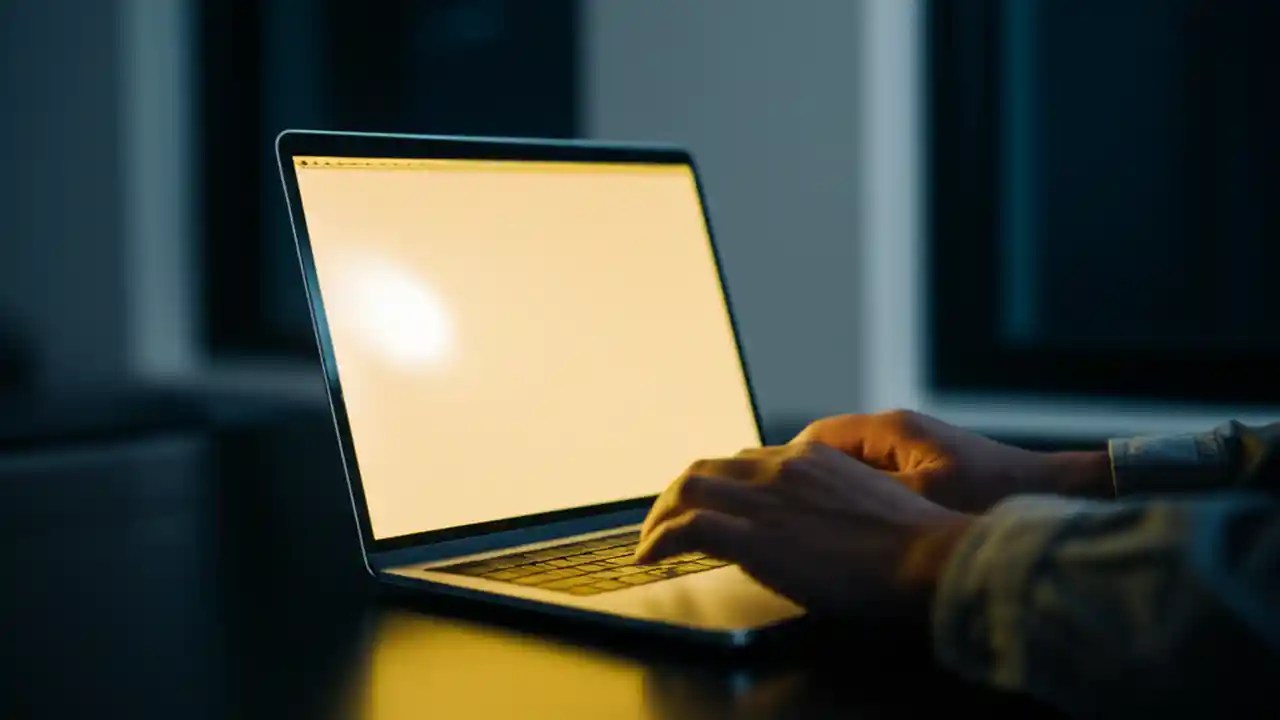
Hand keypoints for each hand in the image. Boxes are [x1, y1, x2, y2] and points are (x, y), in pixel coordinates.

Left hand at [634, 442, 972, 619]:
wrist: (927, 558)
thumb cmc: (913, 543)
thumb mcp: (873, 502)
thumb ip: (835, 500)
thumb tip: (816, 519)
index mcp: (812, 460)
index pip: (747, 461)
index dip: (721, 484)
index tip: (712, 504)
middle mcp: (783, 470)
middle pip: (709, 469)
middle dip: (680, 495)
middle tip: (666, 522)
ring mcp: (767, 500)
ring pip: (690, 489)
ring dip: (661, 515)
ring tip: (650, 541)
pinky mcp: (757, 537)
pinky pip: (691, 527)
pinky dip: (661, 539)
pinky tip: (651, 557)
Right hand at [792, 410, 1112, 511]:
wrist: (1059, 492)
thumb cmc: (990, 496)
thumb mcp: (920, 498)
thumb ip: (866, 492)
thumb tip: (815, 492)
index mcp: (889, 429)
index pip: (815, 439)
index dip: (784, 468)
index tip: (766, 494)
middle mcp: (899, 432)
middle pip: (829, 452)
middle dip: (803, 481)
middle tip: (781, 514)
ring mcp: (916, 449)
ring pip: (852, 468)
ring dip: (831, 493)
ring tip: (813, 526)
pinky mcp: (933, 469)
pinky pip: (877, 480)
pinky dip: (860, 501)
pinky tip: (859, 532)